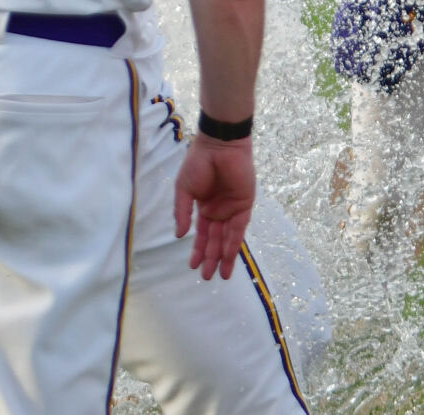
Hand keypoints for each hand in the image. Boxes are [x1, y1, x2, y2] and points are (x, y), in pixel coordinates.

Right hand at [174, 135, 256, 280]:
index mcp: (203, 206)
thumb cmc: (198, 163)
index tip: (191, 266)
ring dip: (223, 256)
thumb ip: (182, 212)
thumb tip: (179, 235)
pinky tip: (228, 257)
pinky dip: (233, 243)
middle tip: (205, 277)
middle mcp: (218, 211)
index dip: (197, 249)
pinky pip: (238, 229)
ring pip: (227, 238)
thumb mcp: (184, 189)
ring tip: (220, 275)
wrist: (219, 146)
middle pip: (214, 240)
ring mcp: (232, 209)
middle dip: (210, 258)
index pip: (201, 233)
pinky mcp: (244, 206)